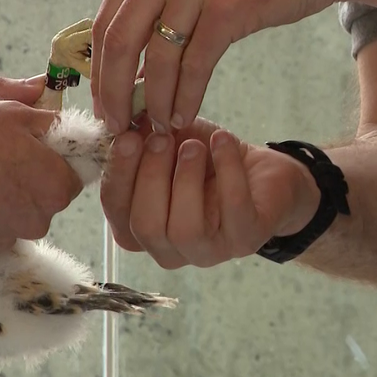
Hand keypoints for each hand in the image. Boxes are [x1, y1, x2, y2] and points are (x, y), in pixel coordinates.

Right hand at [0, 99, 83, 249]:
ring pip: (24, 211)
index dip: (57, 157)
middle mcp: (41, 219)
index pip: (75, 173)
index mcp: (56, 186)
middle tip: (5, 153)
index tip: (37, 146)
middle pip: (50, 195)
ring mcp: (12, 235)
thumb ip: (51, 124)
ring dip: (13, 194)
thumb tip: (68, 128)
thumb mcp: (12, 113)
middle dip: (36, 177)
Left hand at [90, 0, 346, 133]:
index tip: (102, 107)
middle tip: (118, 128)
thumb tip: (117, 64)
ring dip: (153, 102)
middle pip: (117, 42)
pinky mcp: (228, 5)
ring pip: (155, 58)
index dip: (97, 73)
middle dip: (114, 93)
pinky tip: (183, 116)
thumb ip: (151, 3)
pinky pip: (194, 65)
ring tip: (157, 128)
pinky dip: (185, 97)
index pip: (102, 23)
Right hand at [100, 116, 320, 268]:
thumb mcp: (169, 143)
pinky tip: (222, 141)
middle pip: (145, 226)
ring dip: (186, 178)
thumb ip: (141, 138)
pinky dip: (226, 170)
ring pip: (184, 229)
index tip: (127, 137)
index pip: (116, 210)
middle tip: (162, 139)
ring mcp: (207, 251)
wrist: (260, 171)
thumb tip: (121, 124)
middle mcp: (168, 249)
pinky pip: (232, 209)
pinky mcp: (245, 239)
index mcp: (139, 228)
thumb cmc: (206, 161)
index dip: (118, 174)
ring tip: (195, 145)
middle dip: (150, 177)